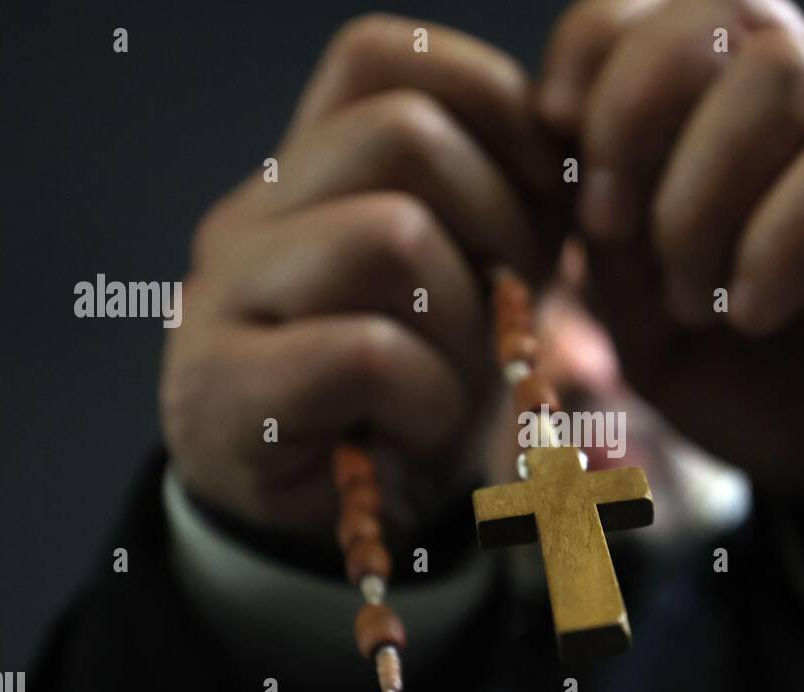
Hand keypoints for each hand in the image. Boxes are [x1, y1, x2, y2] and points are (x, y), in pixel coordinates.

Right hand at [161, 15, 563, 541]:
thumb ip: (505, 208)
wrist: (321, 523)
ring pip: (388, 236)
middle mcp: (255, 213)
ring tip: (457, 378)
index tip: (548, 190)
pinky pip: (369, 352)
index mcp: (311, 171)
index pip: (381, 56)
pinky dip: (430, 399)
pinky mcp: (226, 389)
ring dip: (465, 321)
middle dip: (500, 218)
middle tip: (512, 302)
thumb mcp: (472, 284)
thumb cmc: (411, 392)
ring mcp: (226, 297)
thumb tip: (577, 144)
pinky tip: (419, 430)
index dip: (490, 99)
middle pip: (401, 131)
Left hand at [539, 0, 803, 526]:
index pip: (666, 12)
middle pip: (723, 16)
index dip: (597, 44)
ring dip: (703, 194)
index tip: (553, 130)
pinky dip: (781, 236)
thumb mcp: (652, 337)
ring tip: (694, 298)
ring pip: (786, 76)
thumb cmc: (763, 389)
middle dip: (632, 111)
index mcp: (733, 119)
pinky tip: (755, 310)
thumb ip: (612, 257)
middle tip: (607, 227)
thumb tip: (578, 180)